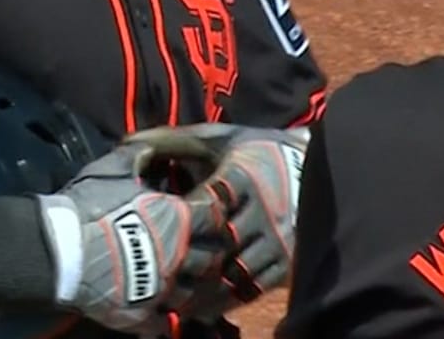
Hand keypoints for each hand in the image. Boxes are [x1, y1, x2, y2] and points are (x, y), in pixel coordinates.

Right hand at [35, 131, 231, 334]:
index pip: (215, 216)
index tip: (205, 213)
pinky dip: (165, 317)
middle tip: (197, 249)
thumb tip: (148, 146)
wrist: (60, 251)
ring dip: (189, 286)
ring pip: (194, 293)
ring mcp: (163, 290)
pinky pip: (166, 322)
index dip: (212, 213)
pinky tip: (159, 310)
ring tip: (179, 281)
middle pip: (213, 258)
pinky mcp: (143, 316)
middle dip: (208, 253)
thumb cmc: (89, 206)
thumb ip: (137, 156)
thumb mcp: (113, 170)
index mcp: (178, 219)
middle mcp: (180, 256)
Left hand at [126, 124, 308, 306]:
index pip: (204, 206)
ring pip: (235, 272)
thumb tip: (129, 141)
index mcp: (242, 177)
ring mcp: (279, 237)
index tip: (154, 231)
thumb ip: (175, 140)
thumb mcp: (219, 138)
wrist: (314, 164)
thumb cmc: (255, 150)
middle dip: (187, 262)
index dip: (178, 222)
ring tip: (174, 298)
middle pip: (218, 245)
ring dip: (203, 288)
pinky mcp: (288, 259)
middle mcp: (263, 209)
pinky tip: (203, 304)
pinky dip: (227, 299)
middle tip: (155, 276)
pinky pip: (254, 288)